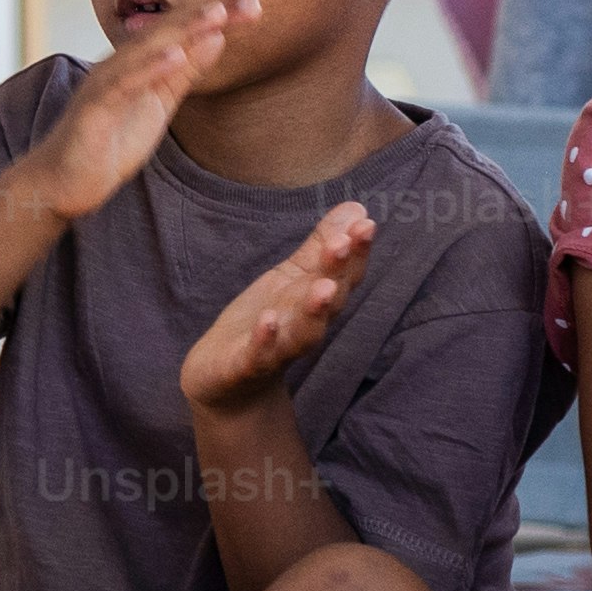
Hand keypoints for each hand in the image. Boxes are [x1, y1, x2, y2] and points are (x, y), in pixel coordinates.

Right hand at [28, 0, 250, 217]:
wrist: (60, 183)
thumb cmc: (107, 143)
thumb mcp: (158, 104)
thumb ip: (182, 73)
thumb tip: (215, 37)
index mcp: (135, 63)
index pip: (178, 30)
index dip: (213, 14)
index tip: (252, 2)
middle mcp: (119, 65)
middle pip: (166, 30)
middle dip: (207, 12)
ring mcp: (104, 85)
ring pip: (145, 50)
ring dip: (181, 29)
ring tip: (216, 14)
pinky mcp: (93, 110)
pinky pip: (123, 84)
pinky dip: (149, 67)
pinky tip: (175, 55)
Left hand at [182, 204, 372, 419]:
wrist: (225, 381)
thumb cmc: (266, 323)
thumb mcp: (292, 279)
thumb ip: (322, 248)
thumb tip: (358, 208)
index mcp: (315, 301)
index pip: (343, 275)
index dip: (356, 252)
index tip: (366, 223)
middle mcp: (304, 326)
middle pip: (329, 301)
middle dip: (338, 273)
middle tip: (346, 243)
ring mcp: (277, 349)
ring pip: (304, 333)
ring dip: (314, 311)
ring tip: (323, 288)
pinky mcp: (246, 366)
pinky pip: (259, 354)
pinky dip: (266, 339)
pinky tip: (269, 320)